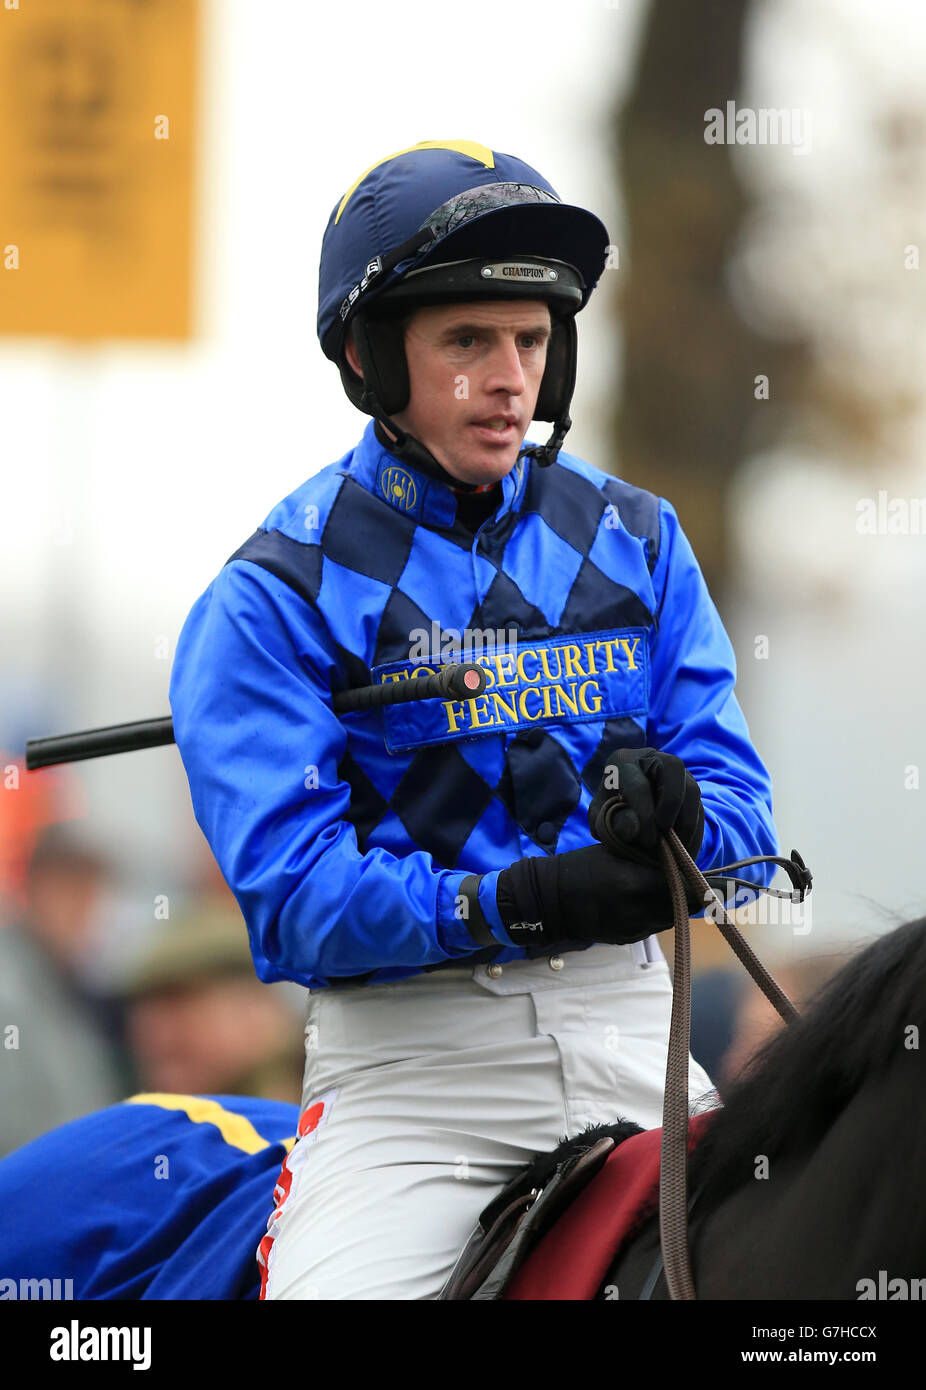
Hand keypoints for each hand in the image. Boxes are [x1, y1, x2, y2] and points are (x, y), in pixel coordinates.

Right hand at [494, 843, 703, 948]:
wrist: (549, 900)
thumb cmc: (581, 866)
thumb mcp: (616, 853)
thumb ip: (650, 858)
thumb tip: (682, 857)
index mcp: (633, 884)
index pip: (683, 888)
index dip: (701, 884)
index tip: (720, 880)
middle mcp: (636, 912)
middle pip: (682, 907)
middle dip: (692, 895)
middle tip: (702, 882)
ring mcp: (632, 930)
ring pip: (670, 918)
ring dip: (677, 905)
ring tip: (676, 888)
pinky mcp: (626, 940)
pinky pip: (653, 926)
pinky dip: (658, 913)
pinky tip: (650, 900)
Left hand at [587, 747, 703, 867]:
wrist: (624, 815)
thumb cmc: (609, 814)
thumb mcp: (602, 819)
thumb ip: (614, 823)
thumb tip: (635, 828)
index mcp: (622, 761)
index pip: (639, 783)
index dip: (644, 813)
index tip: (647, 841)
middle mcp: (651, 757)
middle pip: (673, 767)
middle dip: (671, 802)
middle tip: (665, 832)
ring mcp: (673, 771)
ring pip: (691, 787)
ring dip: (686, 818)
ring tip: (676, 846)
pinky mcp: (687, 786)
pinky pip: (698, 805)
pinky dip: (694, 827)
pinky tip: (684, 847)